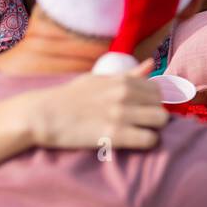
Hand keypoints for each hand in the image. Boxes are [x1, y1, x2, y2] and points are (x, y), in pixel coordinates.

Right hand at [23, 60, 167, 149]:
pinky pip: (149, 139)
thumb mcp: (99, 79)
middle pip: (163, 105)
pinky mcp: (114, 135)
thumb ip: (128, 74)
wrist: (43, 114)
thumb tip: (151, 64)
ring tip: (139, 132)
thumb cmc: (70, 97)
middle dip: (156, 115)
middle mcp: (125, 94)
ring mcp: (121, 114)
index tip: (145, 110)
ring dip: (154, 128)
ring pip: (161, 120)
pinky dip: (146, 142)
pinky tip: (133, 142)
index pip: (160, 89)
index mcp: (123, 80)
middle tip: (142, 124)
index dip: (156, 102)